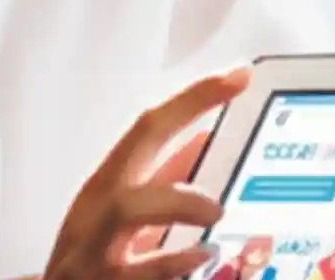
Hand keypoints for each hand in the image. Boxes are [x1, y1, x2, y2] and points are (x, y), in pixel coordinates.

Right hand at [42, 67, 250, 279]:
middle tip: (233, 103)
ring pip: (128, 209)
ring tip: (216, 211)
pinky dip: (173, 264)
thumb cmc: (95, 255)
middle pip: (135, 145)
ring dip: (181, 202)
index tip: (240, 74)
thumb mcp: (125, 212)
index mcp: (110, 183)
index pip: (152, 125)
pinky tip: (201, 257)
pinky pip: (138, 273)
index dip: (197, 96)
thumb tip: (208, 140)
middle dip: (183, 114)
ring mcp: (95, 247)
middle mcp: (99, 207)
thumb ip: (167, 178)